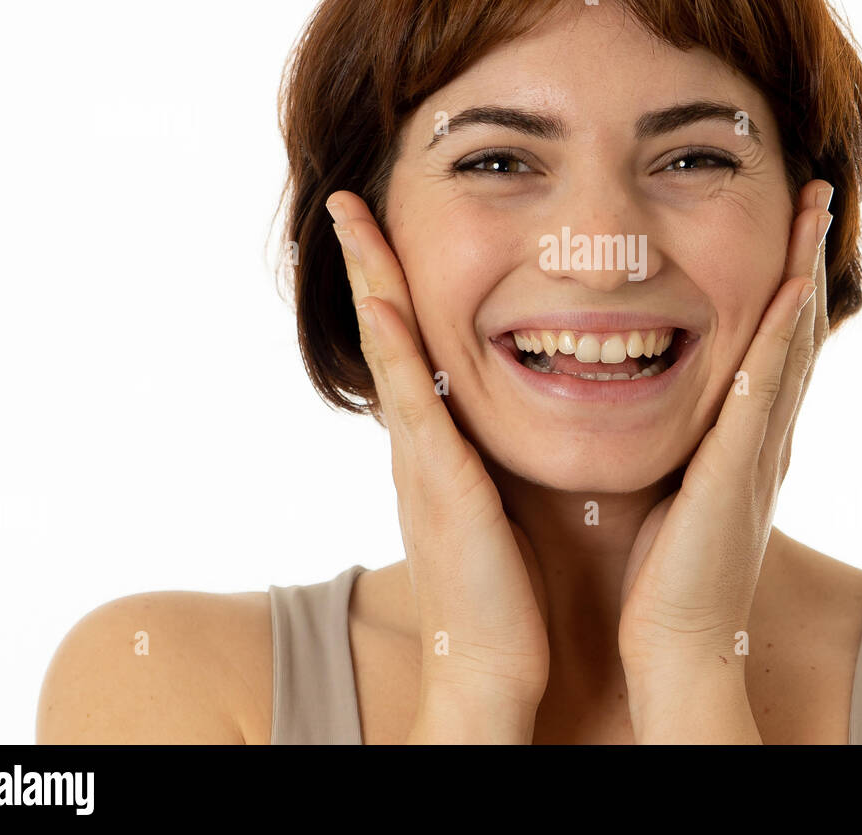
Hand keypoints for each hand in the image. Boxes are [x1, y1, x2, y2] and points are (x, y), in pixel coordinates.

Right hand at [326, 191, 550, 742]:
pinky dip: (395, 350)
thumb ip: (492, 454)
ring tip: (351, 219)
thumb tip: (515, 413)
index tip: (380, 226)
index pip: (408, 344)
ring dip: (371, 281)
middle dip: (367, 264)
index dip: (391, 283)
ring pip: (390, 351)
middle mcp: (416, 440)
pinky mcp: (440, 484)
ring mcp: (420, 458)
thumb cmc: (505, 587)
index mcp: (435, 442)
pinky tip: (383, 302)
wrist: (492, 663)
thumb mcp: (496, 500)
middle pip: (385, 332)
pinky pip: (414, 403)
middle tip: (346, 199)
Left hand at [616, 181, 832, 740]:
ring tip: (814, 208)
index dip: (785, 283)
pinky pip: (767, 385)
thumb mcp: (672, 488)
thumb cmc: (663, 574)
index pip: (771, 344)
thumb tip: (641, 399)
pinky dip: (784, 332)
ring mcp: (760, 447)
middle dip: (806, 257)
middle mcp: (764, 434)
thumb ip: (675, 443)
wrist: (678, 641)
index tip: (787, 225)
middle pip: (794, 328)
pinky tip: (791, 285)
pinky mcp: (742, 466)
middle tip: (817, 194)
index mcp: (744, 438)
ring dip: (804, 271)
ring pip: (790, 341)